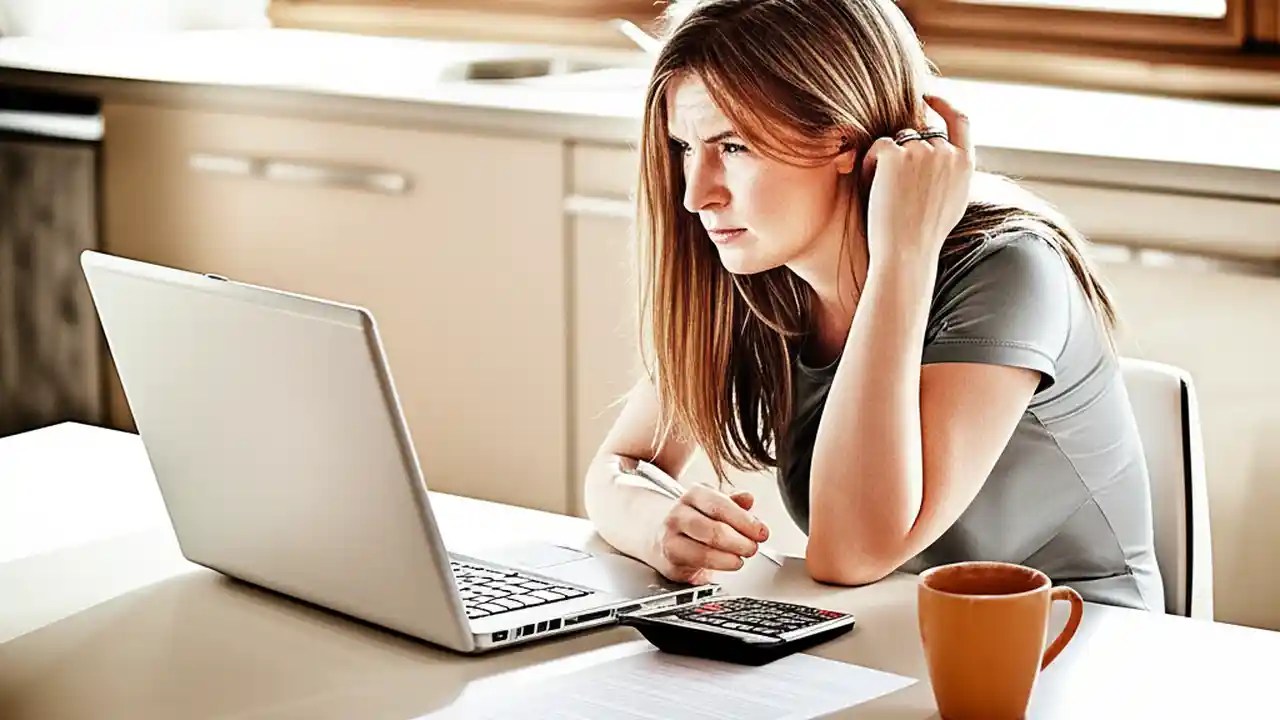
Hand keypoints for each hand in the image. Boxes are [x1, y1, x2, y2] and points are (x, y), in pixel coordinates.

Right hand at [652, 485, 770, 584]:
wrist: (660, 538)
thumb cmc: (694, 522)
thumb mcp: (714, 506)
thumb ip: (733, 503)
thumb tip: (748, 499)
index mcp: (694, 494)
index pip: (721, 505)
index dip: (745, 521)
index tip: (762, 532)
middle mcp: (679, 513)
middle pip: (713, 528)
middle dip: (740, 541)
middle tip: (754, 547)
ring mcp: (671, 536)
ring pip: (704, 549)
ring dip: (730, 555)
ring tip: (743, 557)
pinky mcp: (670, 558)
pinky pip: (698, 563)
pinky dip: (719, 565)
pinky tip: (731, 563)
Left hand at [860, 94, 974, 271]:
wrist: (907, 252)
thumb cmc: (925, 234)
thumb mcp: (954, 200)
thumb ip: (954, 170)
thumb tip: (948, 150)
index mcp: (965, 164)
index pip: (960, 120)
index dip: (944, 104)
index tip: (928, 96)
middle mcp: (946, 152)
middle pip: (920, 136)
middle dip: (904, 154)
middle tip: (893, 186)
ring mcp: (921, 151)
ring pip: (898, 140)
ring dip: (888, 160)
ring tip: (886, 193)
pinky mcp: (895, 155)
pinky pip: (879, 146)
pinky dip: (872, 163)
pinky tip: (874, 186)